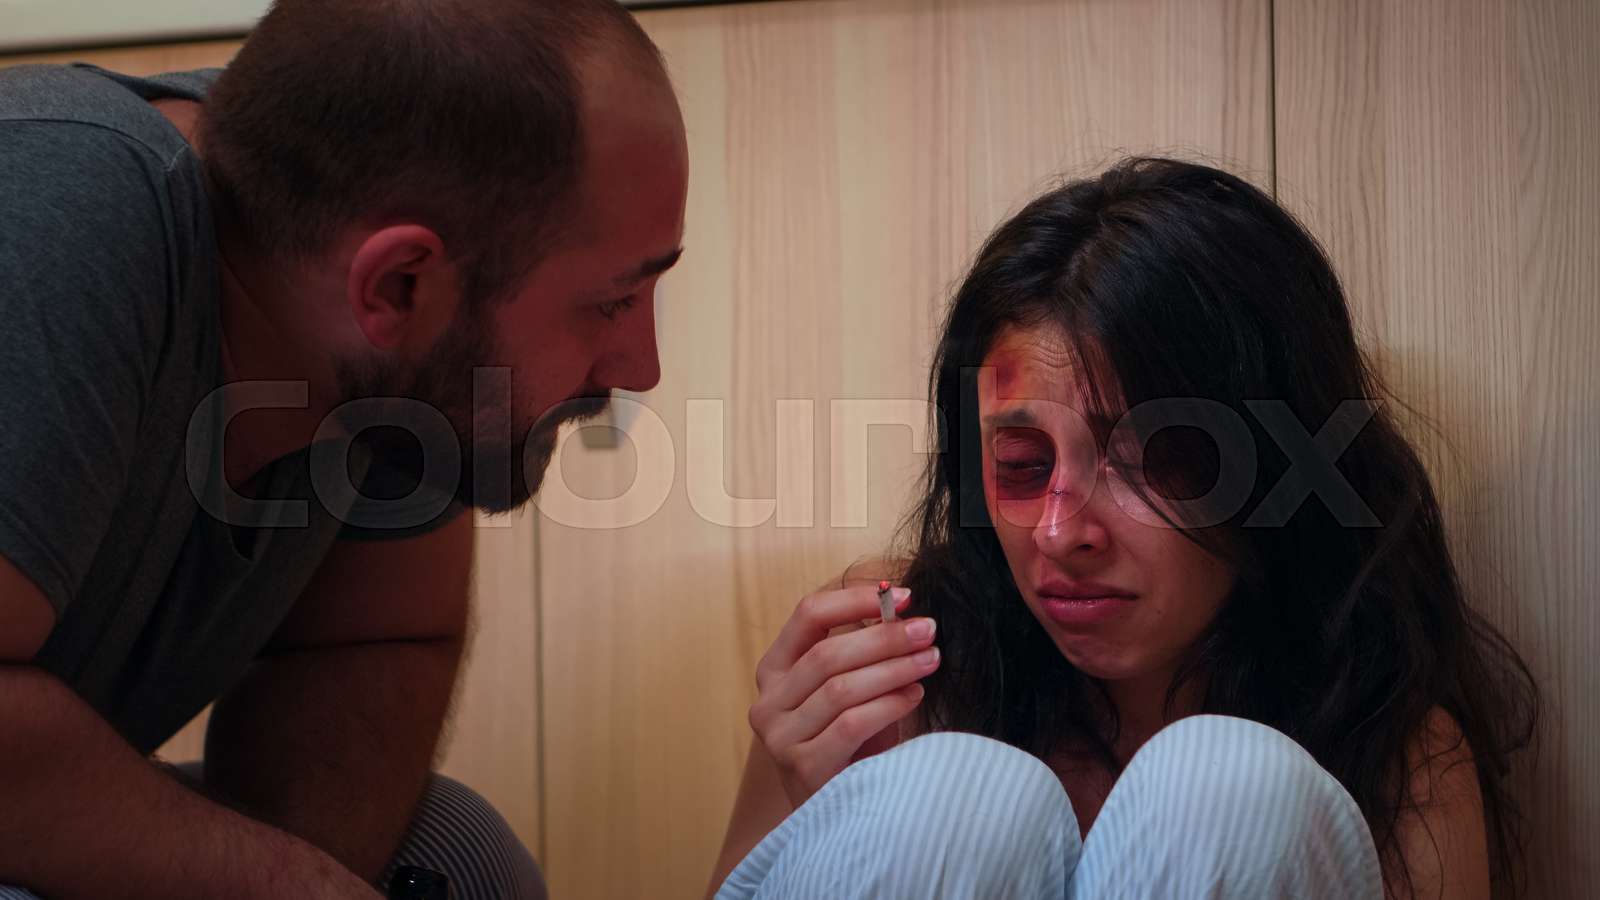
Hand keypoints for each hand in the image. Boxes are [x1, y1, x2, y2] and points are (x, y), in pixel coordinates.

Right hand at [749, 583, 940, 808]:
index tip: (902, 596)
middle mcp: (768, 701)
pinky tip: (914, 696)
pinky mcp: (801, 767)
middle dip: (885, 637)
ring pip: (841, 688)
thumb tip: (899, 609)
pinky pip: (851, 724)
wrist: (840, 810)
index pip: (808, 615)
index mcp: (775, 669)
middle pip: (827, 652)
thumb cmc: (852, 741)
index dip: (855, 599)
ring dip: (893, 669)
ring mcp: (779, 737)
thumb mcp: (852, 688)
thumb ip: (864, 652)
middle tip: (927, 630)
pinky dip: (889, 705)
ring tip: (929, 661)